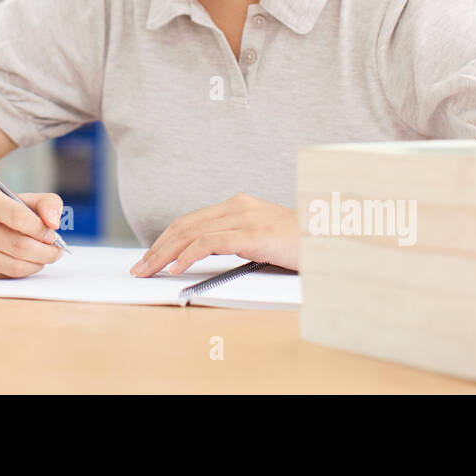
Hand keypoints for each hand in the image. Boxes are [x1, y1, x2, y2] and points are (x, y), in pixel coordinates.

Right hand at [0, 184, 64, 278]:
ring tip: (44, 258)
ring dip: (36, 264)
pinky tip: (24, 262)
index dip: (41, 229)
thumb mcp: (20, 199)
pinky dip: (21, 271)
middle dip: (45, 251)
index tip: (52, 234)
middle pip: (17, 245)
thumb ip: (46, 203)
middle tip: (55, 251)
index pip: (18, 217)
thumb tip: (54, 223)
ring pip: (12, 265)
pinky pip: (2, 275)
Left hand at [129, 193, 298, 276]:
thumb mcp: (263, 243)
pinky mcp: (253, 234)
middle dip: (157, 247)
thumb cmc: (302, 247)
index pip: (191, 221)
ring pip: (191, 233)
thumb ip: (237, 244)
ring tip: (147, 270)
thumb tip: (201, 261)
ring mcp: (246, 218)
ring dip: (163, 254)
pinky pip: (209, 243)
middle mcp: (238, 206)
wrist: (337, 241)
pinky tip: (174, 269)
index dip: (165, 239)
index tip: (149, 257)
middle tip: (139, 267)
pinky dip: (187, 255)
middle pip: (185, 224)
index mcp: (239, 205)